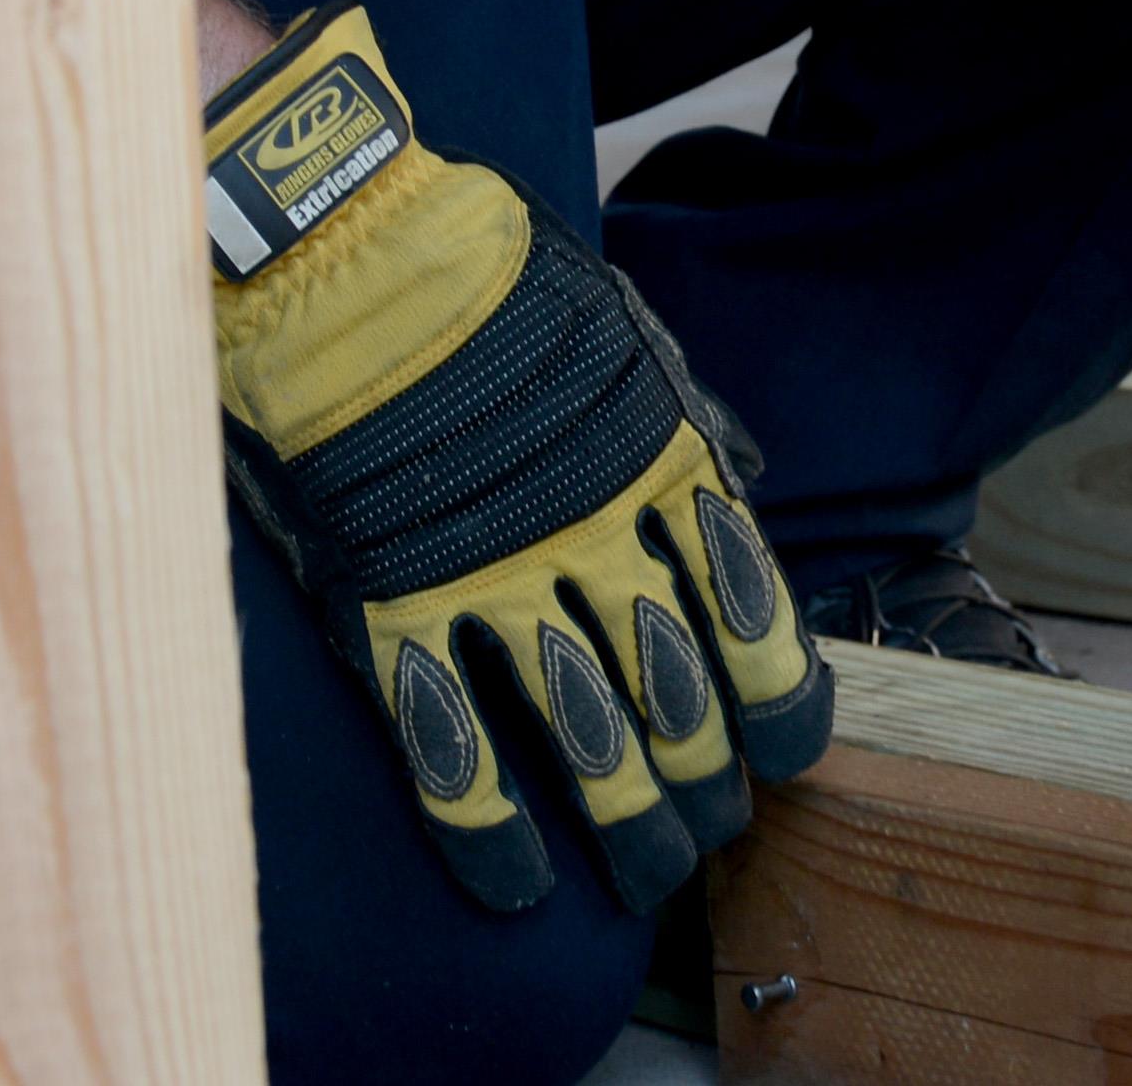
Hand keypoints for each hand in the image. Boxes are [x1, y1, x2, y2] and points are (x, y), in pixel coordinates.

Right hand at [204, 9, 828, 915]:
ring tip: (644, 878)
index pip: (750, 608)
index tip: (788, 753)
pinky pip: (448, 743)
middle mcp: (592, 533)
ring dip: (622, 817)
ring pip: (583, 735)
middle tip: (711, 836)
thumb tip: (741, 474)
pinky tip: (515, 885)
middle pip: (677, 693)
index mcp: (658, 460)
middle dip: (706, 780)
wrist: (343, 247)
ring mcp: (491, 576)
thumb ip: (681, 410)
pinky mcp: (392, 602)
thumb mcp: (617, 325)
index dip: (778, 698)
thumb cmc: (484, 277)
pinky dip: (484, 825)